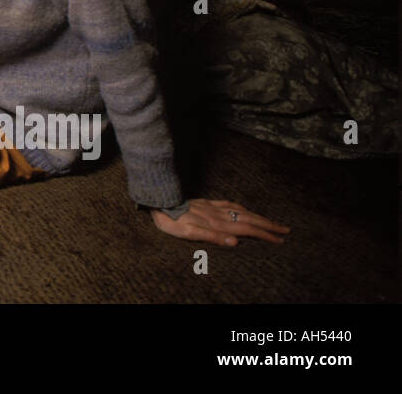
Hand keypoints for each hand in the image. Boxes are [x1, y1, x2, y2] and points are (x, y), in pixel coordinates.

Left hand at [152, 198, 289, 246]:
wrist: (159, 202)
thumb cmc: (172, 222)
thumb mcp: (189, 233)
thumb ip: (213, 237)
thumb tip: (236, 243)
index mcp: (218, 223)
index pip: (247, 230)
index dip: (265, 235)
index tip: (280, 239)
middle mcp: (220, 214)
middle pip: (250, 220)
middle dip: (269, 225)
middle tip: (286, 230)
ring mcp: (214, 207)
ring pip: (243, 211)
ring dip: (259, 217)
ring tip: (272, 222)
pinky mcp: (208, 203)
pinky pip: (231, 204)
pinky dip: (243, 208)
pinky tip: (245, 209)